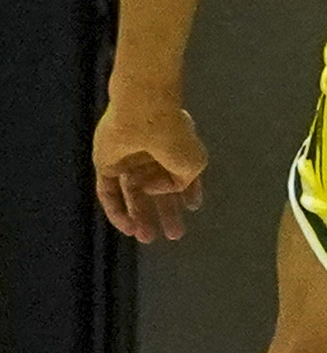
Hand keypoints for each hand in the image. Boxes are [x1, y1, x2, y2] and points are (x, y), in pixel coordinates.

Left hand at [93, 97, 207, 243]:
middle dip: (166, 213)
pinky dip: (118, 212)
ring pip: (133, 195)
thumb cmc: (174, 137)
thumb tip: (163, 190)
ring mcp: (127, 160)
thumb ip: (184, 184)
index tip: (192, 207)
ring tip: (148, 238)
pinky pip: (109, 193)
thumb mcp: (195, 164)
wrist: (144, 115)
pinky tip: (129, 228)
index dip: (188, 193)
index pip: (181, 176)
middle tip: (174, 234)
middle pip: (157, 190)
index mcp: (174, 150)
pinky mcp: (106, 165)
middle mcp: (152, 156)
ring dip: (141, 217)